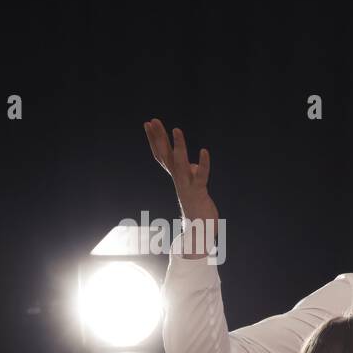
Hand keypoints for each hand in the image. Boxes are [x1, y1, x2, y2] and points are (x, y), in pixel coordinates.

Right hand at [143, 118, 217, 256]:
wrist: (199, 232)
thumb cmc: (198, 208)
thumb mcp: (194, 186)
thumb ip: (191, 174)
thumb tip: (193, 165)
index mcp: (176, 177)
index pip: (162, 155)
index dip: (154, 139)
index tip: (148, 123)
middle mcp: (178, 179)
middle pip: (166, 155)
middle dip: (159, 137)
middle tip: (152, 120)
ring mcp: (187, 185)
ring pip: (180, 163)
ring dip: (178, 147)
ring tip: (177, 129)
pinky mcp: (199, 192)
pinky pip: (201, 176)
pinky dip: (203, 164)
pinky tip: (205, 151)